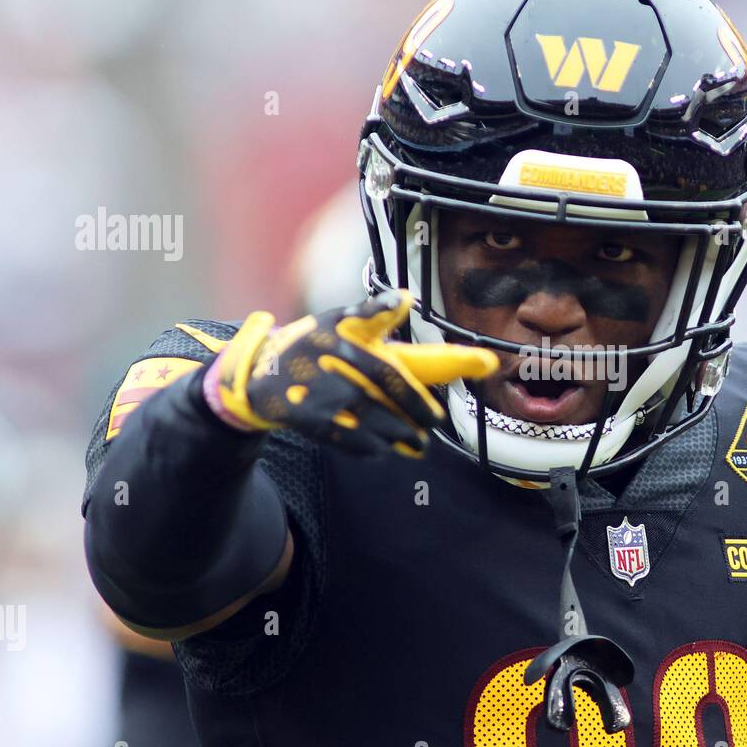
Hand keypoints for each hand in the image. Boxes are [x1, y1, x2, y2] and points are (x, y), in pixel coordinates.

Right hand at [204, 290, 496, 456]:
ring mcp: (327, 394)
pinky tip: (382, 448)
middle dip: (420, 412)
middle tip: (432, 422)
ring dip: (403, 436)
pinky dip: (373, 448)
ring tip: (416, 443)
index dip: (449, 356)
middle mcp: (342, 363)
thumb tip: (405, 298)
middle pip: (398, 392)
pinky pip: (356, 442)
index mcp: (353, 336)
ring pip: (382, 422)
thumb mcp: (338, 321)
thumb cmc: (309, 345)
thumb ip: (374, 315)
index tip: (490, 360)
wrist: (257, 377)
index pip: (405, 347)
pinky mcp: (314, 421)